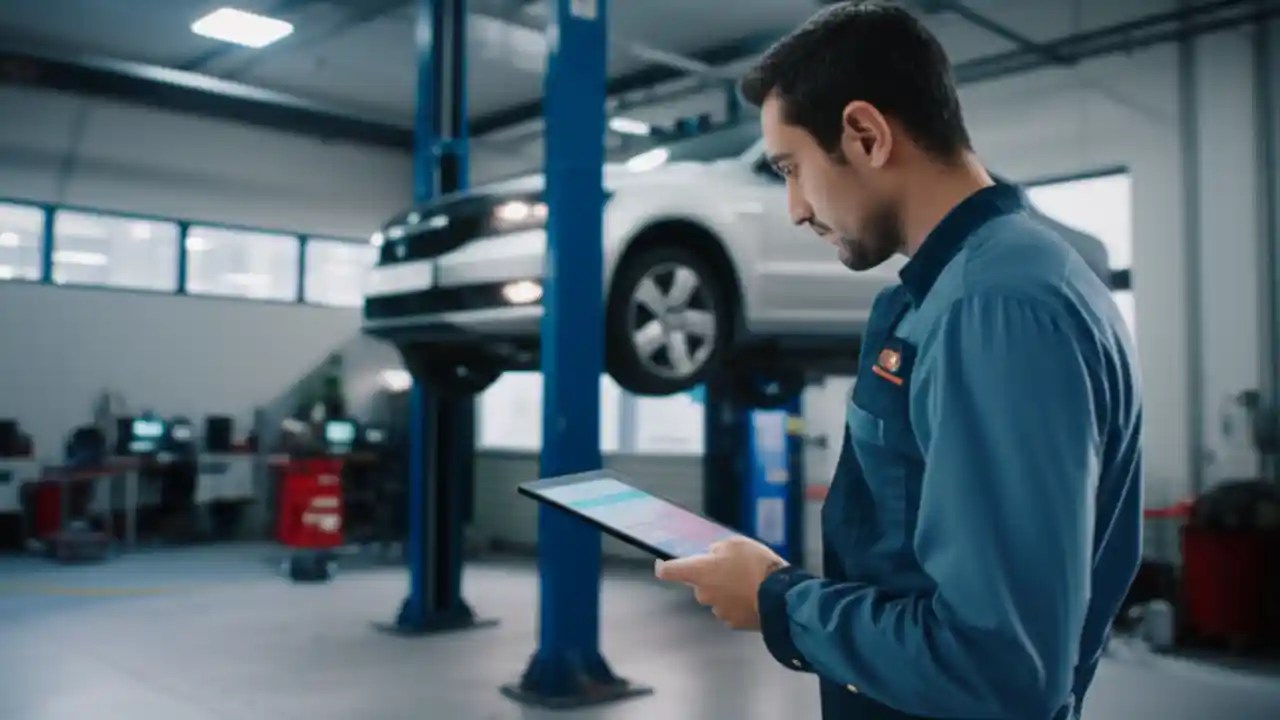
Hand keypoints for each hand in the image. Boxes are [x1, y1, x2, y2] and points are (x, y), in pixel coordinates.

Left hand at [654, 536, 787, 630]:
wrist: (780, 597)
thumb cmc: (756, 566)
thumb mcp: (736, 544)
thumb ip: (718, 549)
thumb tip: (713, 555)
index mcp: (700, 572)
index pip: (669, 571)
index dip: (664, 567)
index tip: (662, 566)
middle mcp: (703, 594)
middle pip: (700, 584)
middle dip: (712, 577)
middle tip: (733, 569)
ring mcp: (718, 611)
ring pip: (717, 598)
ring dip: (727, 591)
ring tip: (749, 583)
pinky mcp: (734, 623)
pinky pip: (731, 610)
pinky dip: (739, 604)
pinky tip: (754, 596)